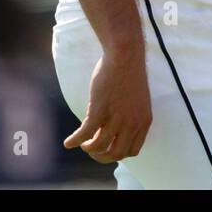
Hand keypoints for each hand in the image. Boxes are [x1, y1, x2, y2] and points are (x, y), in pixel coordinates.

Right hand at [63, 46, 151, 162]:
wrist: (125, 54)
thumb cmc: (129, 73)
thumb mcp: (136, 100)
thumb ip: (129, 116)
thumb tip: (112, 129)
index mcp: (143, 121)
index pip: (132, 151)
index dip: (118, 153)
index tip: (108, 149)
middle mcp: (132, 123)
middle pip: (116, 154)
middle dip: (102, 157)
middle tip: (92, 151)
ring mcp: (116, 118)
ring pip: (99, 146)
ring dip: (89, 149)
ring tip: (83, 144)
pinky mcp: (100, 110)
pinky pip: (86, 133)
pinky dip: (75, 141)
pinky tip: (68, 142)